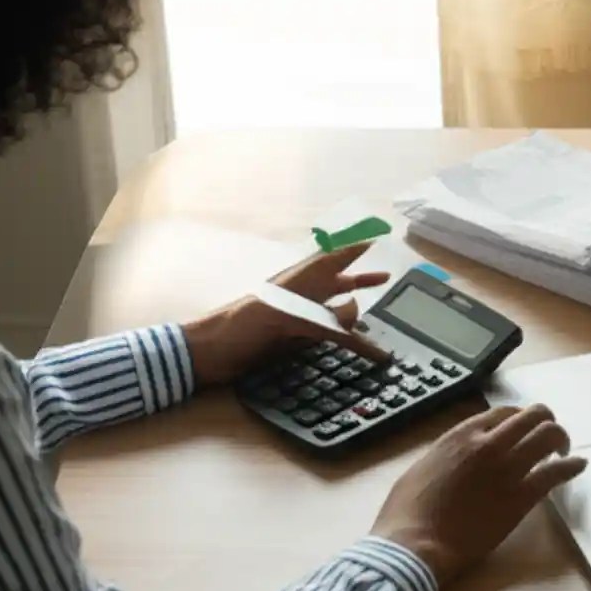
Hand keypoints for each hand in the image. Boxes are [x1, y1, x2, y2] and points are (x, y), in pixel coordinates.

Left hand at [182, 244, 390, 387]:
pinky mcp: (286, 340)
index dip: (353, 249)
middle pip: (335, 284)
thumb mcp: (281, 317)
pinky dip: (339, 340)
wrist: (205, 352)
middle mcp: (298, 298)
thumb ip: (322, 318)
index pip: (332, 260)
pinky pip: (320, 335)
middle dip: (359, 279)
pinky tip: (348, 344)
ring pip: (330, 310)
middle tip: (385, 277)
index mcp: (296, 284)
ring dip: (351, 310)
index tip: (375, 238)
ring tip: (370, 311)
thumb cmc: (236, 327)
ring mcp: (292, 319)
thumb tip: (359, 323)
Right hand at [370, 404, 587, 585]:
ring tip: (563, 452)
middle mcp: (487, 444)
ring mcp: (507, 469)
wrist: (415, 546)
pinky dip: (572, 465)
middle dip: (546, 422)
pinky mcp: (521, 497)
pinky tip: (578, 465)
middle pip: (532, 416)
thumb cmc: (407, 513)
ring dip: (561, 440)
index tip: (523, 432)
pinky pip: (556, 472)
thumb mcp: (421, 469)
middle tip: (550, 439)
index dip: (519, 419)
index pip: (502, 413)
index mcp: (460, 436)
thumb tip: (456, 456)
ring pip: (548, 436)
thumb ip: (445, 456)